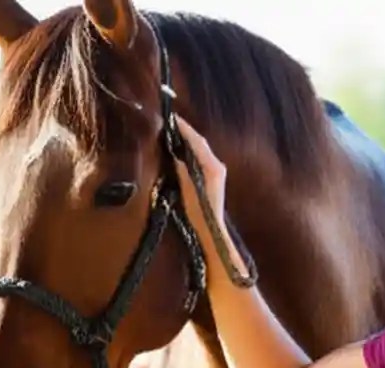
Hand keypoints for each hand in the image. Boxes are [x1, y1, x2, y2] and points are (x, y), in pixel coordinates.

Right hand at [171, 114, 226, 232]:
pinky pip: (200, 158)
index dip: (183, 128)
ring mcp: (217, 171)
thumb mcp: (186, 187)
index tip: (170, 117)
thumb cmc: (198, 213)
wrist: (211, 233)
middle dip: (185, 132)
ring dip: (187, 140)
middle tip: (167, 123)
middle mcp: (217, 165)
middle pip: (199, 143)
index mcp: (212, 165)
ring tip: (171, 133)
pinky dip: (190, 151)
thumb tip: (173, 149)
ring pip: (200, 150)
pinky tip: (178, 151)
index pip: (196, 140)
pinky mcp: (214, 178)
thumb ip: (180, 166)